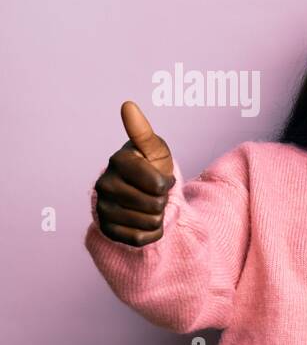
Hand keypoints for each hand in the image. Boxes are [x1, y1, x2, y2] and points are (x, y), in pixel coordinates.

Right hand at [93, 100, 175, 246]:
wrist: (141, 196)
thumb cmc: (152, 168)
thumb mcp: (156, 151)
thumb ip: (143, 132)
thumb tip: (128, 105)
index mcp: (119, 161)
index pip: (158, 184)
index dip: (166, 183)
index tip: (160, 176)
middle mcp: (104, 183)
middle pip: (155, 205)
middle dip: (162, 201)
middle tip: (153, 193)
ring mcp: (102, 207)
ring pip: (149, 222)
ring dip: (157, 217)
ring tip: (147, 206)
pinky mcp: (106, 229)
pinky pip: (141, 238)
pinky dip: (150, 233)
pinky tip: (141, 221)